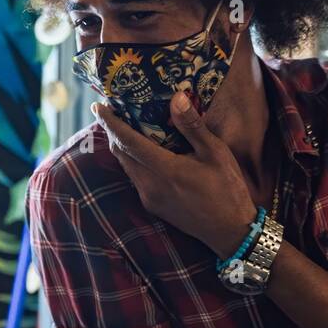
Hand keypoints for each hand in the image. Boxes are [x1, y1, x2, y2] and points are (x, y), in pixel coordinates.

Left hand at [92, 92, 257, 257]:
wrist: (229, 231)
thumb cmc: (227, 189)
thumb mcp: (215, 152)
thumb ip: (191, 126)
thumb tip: (176, 97)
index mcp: (164, 170)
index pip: (127, 141)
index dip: (111, 123)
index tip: (98, 107)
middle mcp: (150, 185)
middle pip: (121, 153)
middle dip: (113, 131)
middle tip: (113, 110)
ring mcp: (148, 198)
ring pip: (126, 167)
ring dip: (122, 147)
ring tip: (126, 126)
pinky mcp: (152, 206)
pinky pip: (135, 178)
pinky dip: (132, 161)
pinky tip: (142, 151)